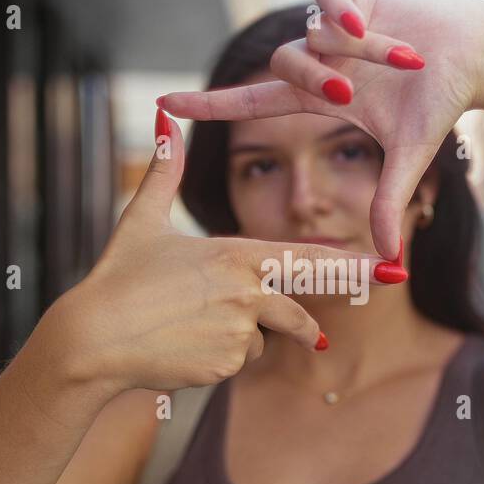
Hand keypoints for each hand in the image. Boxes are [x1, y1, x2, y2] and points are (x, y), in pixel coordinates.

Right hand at [41, 110, 386, 393]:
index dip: (352, 265)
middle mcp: (245, 293)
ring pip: (262, 337)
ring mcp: (238, 333)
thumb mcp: (142, 221)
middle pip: (300, 308)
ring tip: (191, 326)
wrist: (91, 342)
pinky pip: (238, 360)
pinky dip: (218, 356)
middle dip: (327, 305)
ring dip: (241, 335)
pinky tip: (182, 349)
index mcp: (234, 255)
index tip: (393, 267)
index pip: (306, 260)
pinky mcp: (224, 365)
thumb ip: (164, 173)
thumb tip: (165, 118)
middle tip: (372, 295)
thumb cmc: (116, 279)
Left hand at [158, 0, 483, 259]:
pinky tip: (363, 24)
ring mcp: (331, 24)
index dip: (210, 105)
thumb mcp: (409, 155)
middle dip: (313, 80)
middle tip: (349, 93)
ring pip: (310, 36)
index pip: (251, 101)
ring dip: (352, 52)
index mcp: (317, 96)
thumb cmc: (438, 102)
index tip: (165, 105)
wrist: (475, 53)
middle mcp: (317, 58)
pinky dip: (340, 12)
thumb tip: (389, 259)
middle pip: (283, 66)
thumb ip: (389, 200)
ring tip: (401, 57)